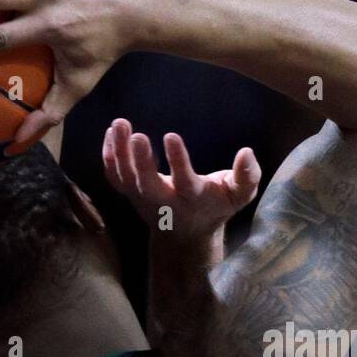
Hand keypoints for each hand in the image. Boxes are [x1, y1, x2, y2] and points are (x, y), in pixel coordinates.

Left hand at [102, 118, 259, 238]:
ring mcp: (143, 198)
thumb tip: (247, 152)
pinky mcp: (130, 193)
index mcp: (192, 199)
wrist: (186, 233)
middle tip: (137, 135)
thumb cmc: (216, 206)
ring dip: (120, 153)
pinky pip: (114, 177)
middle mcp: (164, 201)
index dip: (178, 161)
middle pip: (146, 185)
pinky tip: (112, 132)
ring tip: (120, 124)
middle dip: (140, 162)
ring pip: (126, 179)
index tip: (171, 135)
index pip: (184, 182)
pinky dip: (109, 157)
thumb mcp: (238, 196)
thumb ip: (247, 177)